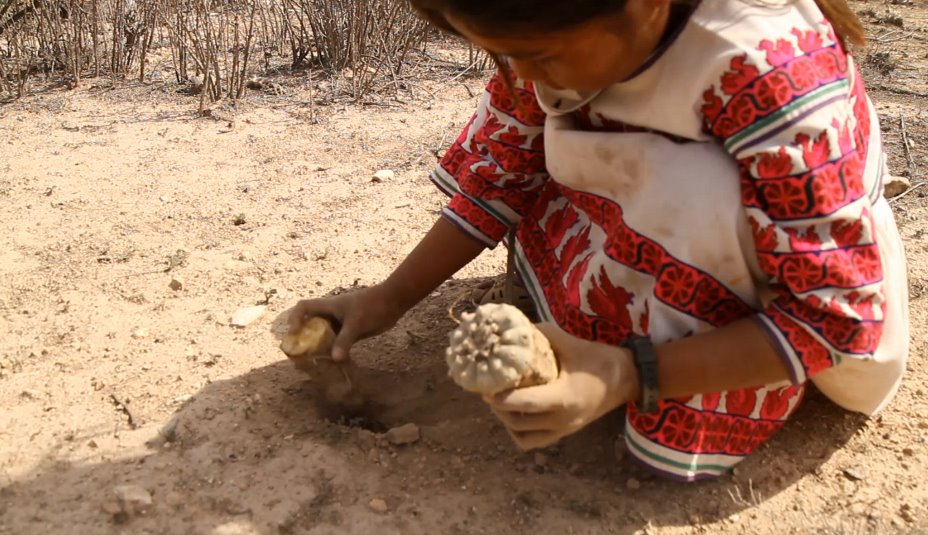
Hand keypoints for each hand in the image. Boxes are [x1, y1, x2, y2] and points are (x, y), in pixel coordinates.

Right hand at [287, 284, 407, 360]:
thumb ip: (344, 340)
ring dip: (317, 347)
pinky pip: (336, 343)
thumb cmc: (372, 306)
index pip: (303, 307)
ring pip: (323, 335)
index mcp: (328, 306)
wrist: (393, 302)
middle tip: (298, 354)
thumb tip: (335, 359)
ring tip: (311, 362)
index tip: (293, 333)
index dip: (294, 318)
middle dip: (302, 337)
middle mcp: (331, 315)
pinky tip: (332, 363)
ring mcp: (340, 324)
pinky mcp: (350, 333)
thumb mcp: (356, 323)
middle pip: (310, 324)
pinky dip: (332, 351)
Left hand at [485, 323, 638, 449]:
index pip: (526, 404)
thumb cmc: (599, 359)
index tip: (486, 389)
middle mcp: (563, 420)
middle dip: (498, 409)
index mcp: (564, 397)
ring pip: (524, 437)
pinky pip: (535, 441)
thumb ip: (543, 334)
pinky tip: (516, 413)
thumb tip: (515, 327)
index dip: (502, 399)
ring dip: (508, 423)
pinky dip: (520, 431)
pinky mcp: (566, 432)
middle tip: (488, 391)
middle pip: (519, 423)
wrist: (627, 379)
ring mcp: (565, 429)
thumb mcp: (571, 343)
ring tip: (500, 403)